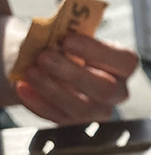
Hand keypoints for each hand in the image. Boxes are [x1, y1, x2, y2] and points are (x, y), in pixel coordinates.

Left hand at [14, 33, 138, 124]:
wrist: (42, 61)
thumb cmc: (60, 44)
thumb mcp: (64, 33)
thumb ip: (65, 33)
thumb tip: (53, 33)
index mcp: (121, 66)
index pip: (125, 62)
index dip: (99, 52)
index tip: (67, 40)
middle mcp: (116, 92)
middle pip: (105, 89)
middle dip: (73, 74)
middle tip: (44, 57)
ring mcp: (97, 111)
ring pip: (82, 108)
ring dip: (54, 90)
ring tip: (30, 71)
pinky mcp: (74, 122)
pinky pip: (59, 117)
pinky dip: (38, 102)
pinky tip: (23, 87)